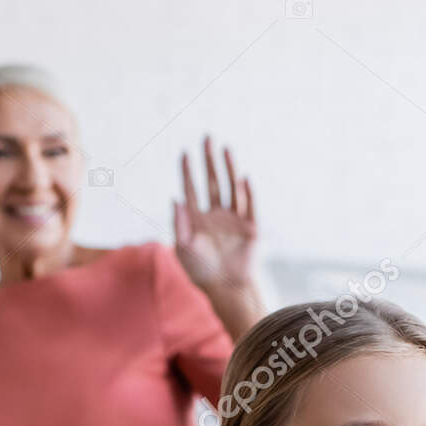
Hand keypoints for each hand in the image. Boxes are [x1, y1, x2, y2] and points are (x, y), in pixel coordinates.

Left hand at [174, 136, 258, 298]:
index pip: (191, 189)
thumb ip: (179, 224)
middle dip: (209, 160)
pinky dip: (246, 191)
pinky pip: (249, 205)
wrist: (226, 288)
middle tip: (207, 138)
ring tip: (225, 149)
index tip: (184, 153)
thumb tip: (175, 199)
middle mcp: (216, 215)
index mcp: (197, 219)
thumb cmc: (201, 271)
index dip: (187, 171)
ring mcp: (234, 219)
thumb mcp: (183, 248)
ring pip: (231, 188)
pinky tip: (242, 177)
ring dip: (228, 168)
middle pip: (212, 181)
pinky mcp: (250, 227)